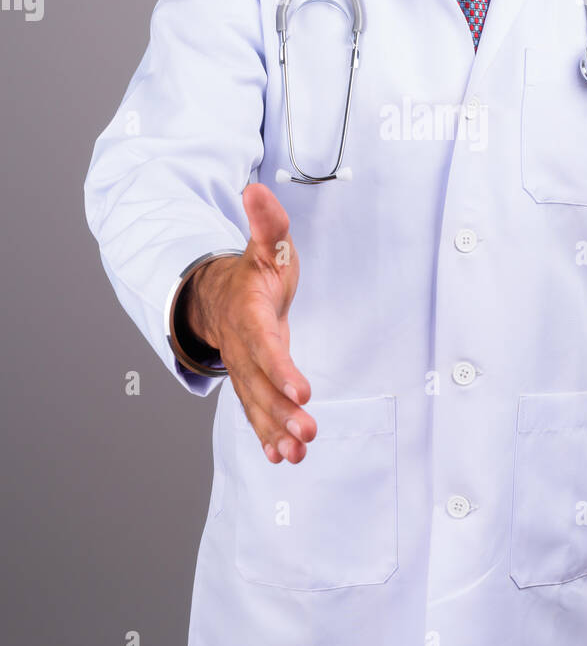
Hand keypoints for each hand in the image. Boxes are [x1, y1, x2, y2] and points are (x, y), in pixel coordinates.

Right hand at [183, 183, 314, 464]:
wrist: (219, 294)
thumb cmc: (252, 270)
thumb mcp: (265, 244)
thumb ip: (267, 222)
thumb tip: (256, 188)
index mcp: (248, 314)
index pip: (263, 344)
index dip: (280, 368)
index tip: (301, 390)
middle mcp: (243, 347)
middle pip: (260, 384)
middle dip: (282, 411)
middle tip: (307, 432)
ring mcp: (244, 369)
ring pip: (257, 404)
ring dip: (276, 430)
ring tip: (297, 454)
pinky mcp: (251, 383)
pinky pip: (256, 413)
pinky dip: (268, 436)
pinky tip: (285, 457)